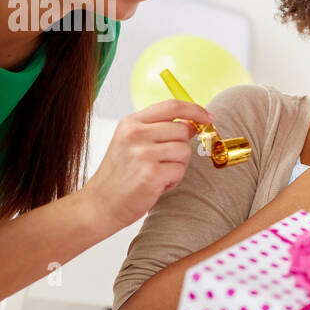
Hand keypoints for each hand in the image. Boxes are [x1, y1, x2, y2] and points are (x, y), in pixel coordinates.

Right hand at [77, 99, 212, 233]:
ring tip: (158, 174)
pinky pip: (180, 171)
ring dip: (178, 165)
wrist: (101, 203)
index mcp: (131, 123)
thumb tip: (192, 123)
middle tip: (165, 161)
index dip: (195, 110)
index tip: (208, 117)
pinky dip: (173, 180)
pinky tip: (157, 184)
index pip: (172, 106)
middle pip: (182, 130)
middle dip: (181, 147)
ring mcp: (143, 154)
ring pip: (185, 151)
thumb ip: (158, 129)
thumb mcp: (132, 142)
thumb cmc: (120, 175)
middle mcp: (136, 134)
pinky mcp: (151, 174)